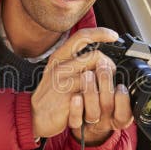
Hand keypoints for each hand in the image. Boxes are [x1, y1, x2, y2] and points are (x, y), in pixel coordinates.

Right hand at [30, 27, 132, 143]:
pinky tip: (95, 102)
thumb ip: (76, 62)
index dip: (100, 33)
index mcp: (59, 57)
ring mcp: (63, 82)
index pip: (81, 36)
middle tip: (111, 75)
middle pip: (96, 56)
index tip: (114, 35)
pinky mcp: (68, 99)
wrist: (36, 117)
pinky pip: (93, 95)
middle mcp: (60, 66)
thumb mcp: (59, 72)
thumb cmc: (52, 94)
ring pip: (97, 75)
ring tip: (103, 90)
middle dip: (109, 65)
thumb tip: (101, 56)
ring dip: (105, 83)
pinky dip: (98, 98)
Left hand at [68, 63, 133, 145]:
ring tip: (87, 74)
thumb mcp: (112, 94)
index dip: (122, 99)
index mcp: (118, 116)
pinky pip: (76, 120)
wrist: (83, 118)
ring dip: (91, 91)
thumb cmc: (100, 102)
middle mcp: (106, 121)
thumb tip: (115, 64)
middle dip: (105, 83)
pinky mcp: (76, 124)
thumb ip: (115, 83)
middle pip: (108, 106)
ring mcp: (90, 123)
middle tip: (102, 65)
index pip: (124, 113)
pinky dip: (76, 108)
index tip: (120, 85)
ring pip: (92, 113)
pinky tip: (75, 96)